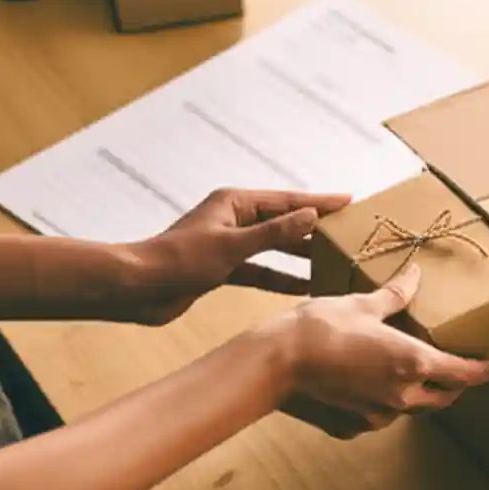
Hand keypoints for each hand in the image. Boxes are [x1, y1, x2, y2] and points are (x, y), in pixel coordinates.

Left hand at [129, 188, 350, 324]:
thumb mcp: (232, 246)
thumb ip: (274, 233)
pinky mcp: (222, 268)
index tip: (349, 201)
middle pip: (284, 221)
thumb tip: (310, 216)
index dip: (319, 202)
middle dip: (315, 228)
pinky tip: (302, 287)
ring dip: (300, 256)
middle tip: (349, 233)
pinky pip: (260, 270)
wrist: (139, 289)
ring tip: (332, 262)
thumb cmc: (179, 261)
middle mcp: (233, 219)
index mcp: (235, 203)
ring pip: (274, 248)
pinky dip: (280, 278)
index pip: (288, 200)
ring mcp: (228, 244)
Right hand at [261, 264, 488, 439]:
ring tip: (409, 373)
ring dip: (418, 395)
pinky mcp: (353, 426)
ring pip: (411, 410)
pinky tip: (368, 385)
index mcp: (413, 363)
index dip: (481, 370)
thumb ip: (396, 296)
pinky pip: (378, 417)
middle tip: (457, 368)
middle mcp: (402, 396)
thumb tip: (416, 275)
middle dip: (454, 385)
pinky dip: (382, 404)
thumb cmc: (322, 327)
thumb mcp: (363, 304)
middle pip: (443, 397)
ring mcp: (377, 415)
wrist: (276, 361)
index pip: (463, 373)